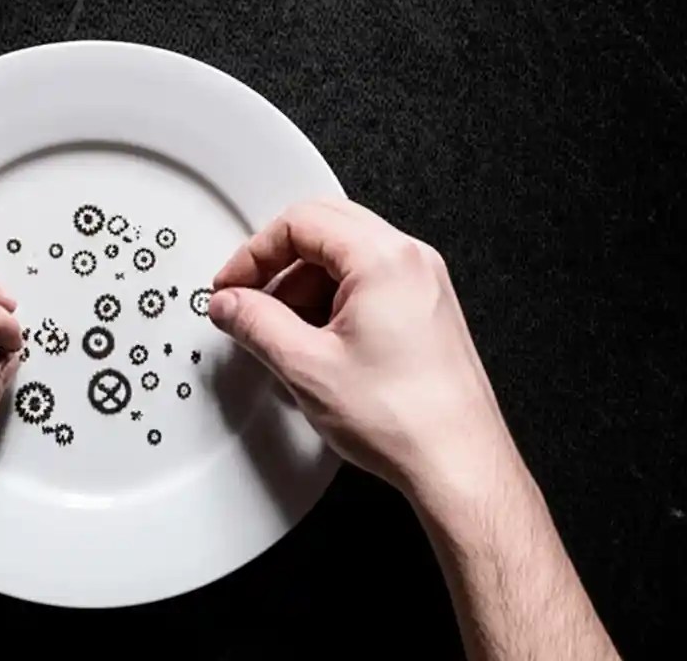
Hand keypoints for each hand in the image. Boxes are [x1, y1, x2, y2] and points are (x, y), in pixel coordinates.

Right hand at [210, 198, 515, 495]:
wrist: (457, 464)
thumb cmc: (405, 419)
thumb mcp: (306, 366)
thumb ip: (255, 324)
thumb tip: (230, 305)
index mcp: (384, 259)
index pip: (300, 222)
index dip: (253, 253)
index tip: (231, 285)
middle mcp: (411, 262)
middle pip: (324, 229)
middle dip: (276, 265)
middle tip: (246, 298)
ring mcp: (422, 285)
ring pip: (344, 258)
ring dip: (302, 287)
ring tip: (278, 332)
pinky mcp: (424, 312)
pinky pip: (366, 285)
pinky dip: (330, 304)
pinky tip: (312, 345)